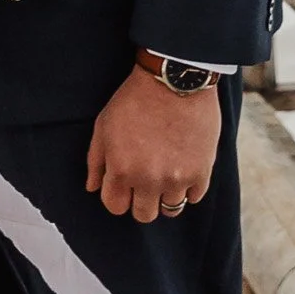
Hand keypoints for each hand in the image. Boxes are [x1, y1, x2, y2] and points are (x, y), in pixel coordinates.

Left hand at [86, 52, 226, 220]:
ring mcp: (177, 178)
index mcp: (122, 170)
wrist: (175, 79)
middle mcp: (149, 180)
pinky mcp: (202, 171)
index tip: (124, 185)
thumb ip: (96, 161)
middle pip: (143, 214)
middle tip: (145, 180)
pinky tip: (183, 167)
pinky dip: (188, 187)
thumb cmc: (135, 99)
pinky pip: (194, 197)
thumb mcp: (104, 125)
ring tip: (166, 175)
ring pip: (170, 210)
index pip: (115, 207)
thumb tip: (92, 188)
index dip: (118, 196)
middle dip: (141, 200)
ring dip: (166, 196)